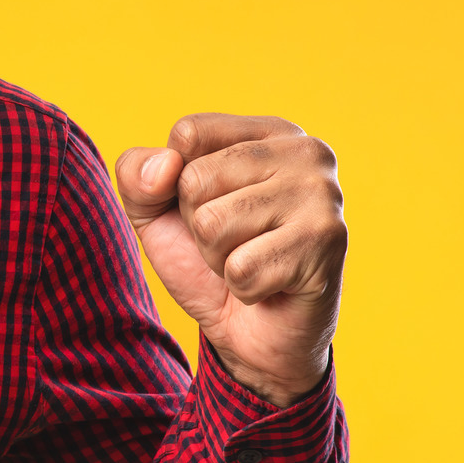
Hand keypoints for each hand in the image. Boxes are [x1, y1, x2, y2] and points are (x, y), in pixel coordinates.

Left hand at [115, 114, 346, 406]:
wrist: (249, 332)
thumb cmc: (204, 257)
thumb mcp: (152, 209)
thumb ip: (136, 173)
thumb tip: (166, 165)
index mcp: (267, 130)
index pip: (187, 134)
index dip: (176, 182)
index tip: (211, 205)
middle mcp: (306, 152)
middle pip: (195, 179)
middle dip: (198, 225)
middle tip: (233, 243)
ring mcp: (323, 196)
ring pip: (213, 224)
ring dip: (218, 258)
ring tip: (250, 260)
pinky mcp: (327, 245)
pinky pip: (241, 269)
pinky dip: (242, 287)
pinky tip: (270, 285)